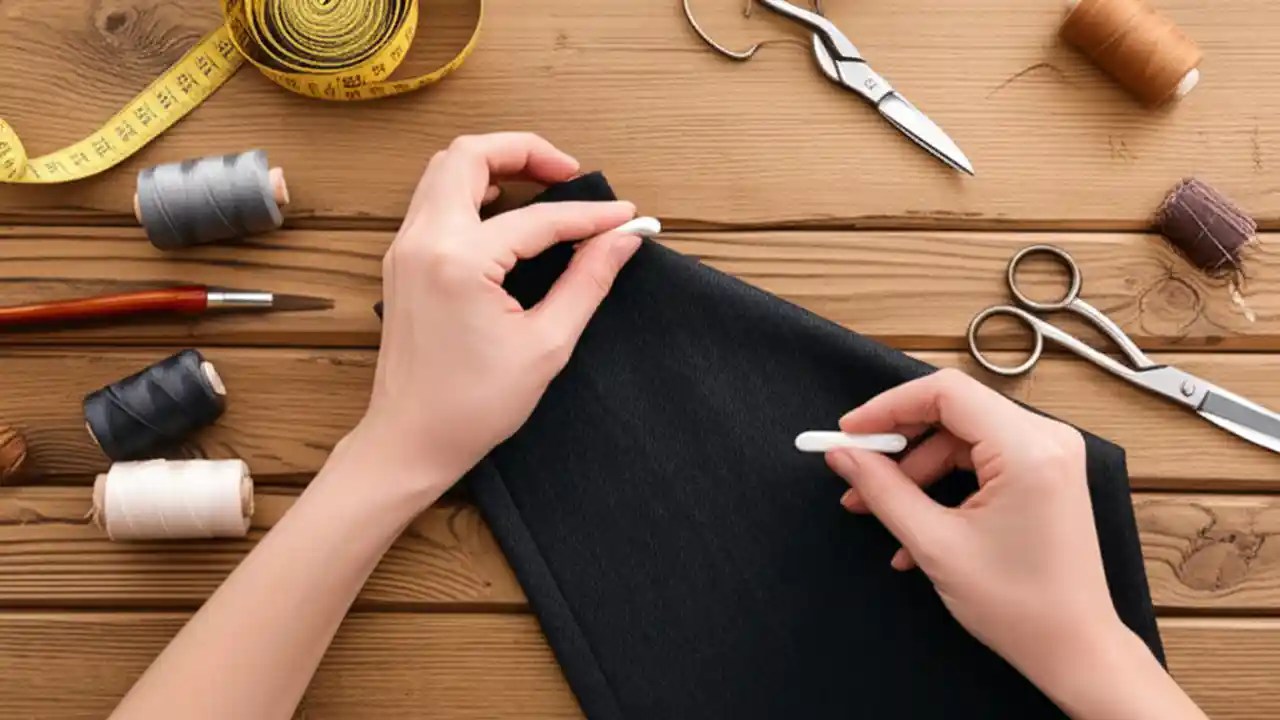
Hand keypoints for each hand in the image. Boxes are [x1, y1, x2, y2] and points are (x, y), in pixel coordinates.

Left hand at [357, 133, 639, 489]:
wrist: (410, 440)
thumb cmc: (474, 405)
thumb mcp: (546, 345)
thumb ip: (587, 282)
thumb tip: (622, 240)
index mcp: (459, 262)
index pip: (538, 218)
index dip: (590, 215)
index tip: (626, 218)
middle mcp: (423, 241)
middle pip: (469, 154)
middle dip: (526, 151)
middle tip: (571, 173)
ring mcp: (405, 249)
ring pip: (444, 169)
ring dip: (495, 164)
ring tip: (543, 184)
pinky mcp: (401, 262)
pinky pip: (434, 199)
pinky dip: (472, 189)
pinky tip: (506, 211)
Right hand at [827, 369, 1204, 718]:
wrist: (1075, 649)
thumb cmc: (1017, 606)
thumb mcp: (934, 545)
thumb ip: (883, 490)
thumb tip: (842, 454)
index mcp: (1028, 449)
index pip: (945, 393)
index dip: (888, 406)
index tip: (849, 431)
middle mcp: (1047, 439)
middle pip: (953, 410)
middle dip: (898, 440)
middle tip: (856, 468)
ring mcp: (1050, 455)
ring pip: (962, 436)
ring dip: (916, 469)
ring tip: (876, 508)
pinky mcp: (1046, 473)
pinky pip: (981, 458)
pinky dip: (943, 483)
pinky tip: (913, 526)